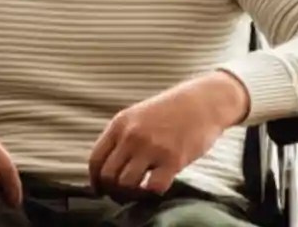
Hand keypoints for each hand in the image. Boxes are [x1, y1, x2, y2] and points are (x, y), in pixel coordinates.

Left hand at [88, 71, 248, 198]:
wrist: (202, 102)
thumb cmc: (170, 111)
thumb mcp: (137, 116)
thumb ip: (121, 137)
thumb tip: (107, 165)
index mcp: (119, 124)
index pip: (96, 159)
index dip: (95, 179)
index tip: (100, 189)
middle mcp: (132, 136)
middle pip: (108, 175)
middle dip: (112, 189)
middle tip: (122, 195)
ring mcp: (152, 148)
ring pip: (127, 184)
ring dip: (131, 193)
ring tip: (139, 192)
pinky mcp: (173, 160)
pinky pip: (153, 187)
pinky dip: (152, 193)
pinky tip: (157, 186)